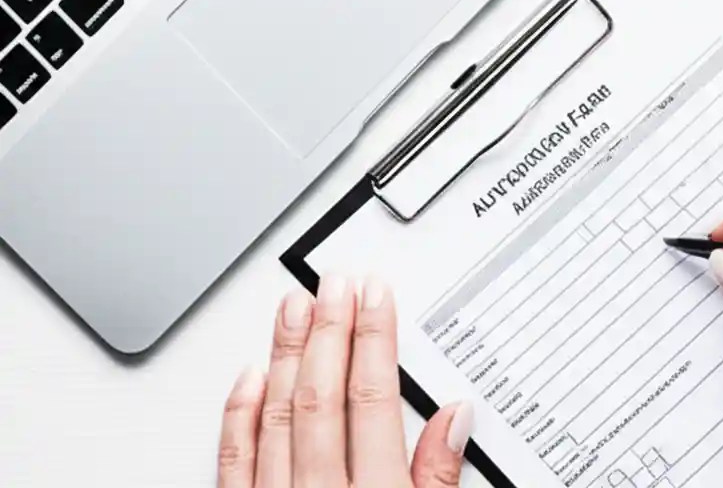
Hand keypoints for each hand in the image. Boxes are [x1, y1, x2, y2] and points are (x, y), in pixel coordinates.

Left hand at [217, 276, 473, 487]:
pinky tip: (251, 378)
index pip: (373, 398)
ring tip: (295, 309)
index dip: (375, 339)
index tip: (376, 297)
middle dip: (330, 332)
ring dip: (287, 356)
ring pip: (278, 416)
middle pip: (323, 397)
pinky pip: (235, 461)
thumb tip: (454, 418)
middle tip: (335, 286)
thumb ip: (439, 476)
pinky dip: (241, 415)